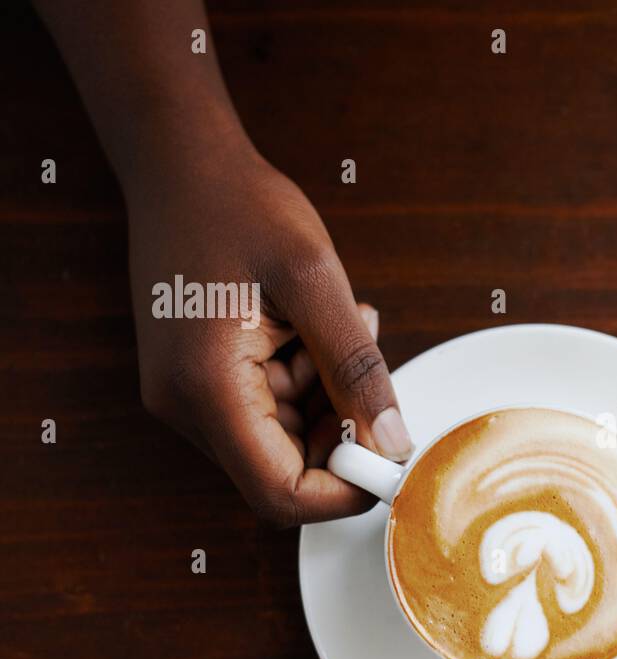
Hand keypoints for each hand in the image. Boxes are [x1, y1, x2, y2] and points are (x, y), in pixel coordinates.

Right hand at [126, 143, 412, 526]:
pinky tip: (314, 325)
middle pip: (285, 469)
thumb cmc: (240, 206)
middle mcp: (187, 407)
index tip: (391, 454)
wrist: (178, 162)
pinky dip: (308, 379)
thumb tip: (393, 443)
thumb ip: (357, 368)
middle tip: (364, 355)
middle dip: (342, 430)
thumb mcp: (314, 281)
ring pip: (284, 439)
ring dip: (329, 396)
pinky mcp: (201, 381)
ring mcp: (189, 396)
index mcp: (206, 389)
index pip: (279, 494)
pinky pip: (270, 408)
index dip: (344, 493)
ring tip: (339, 323)